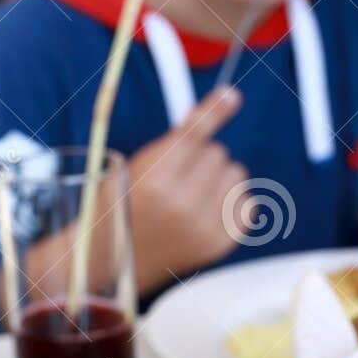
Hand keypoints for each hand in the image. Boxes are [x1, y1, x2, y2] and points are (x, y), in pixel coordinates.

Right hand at [127, 86, 248, 291]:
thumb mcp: (133, 167)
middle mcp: (181, 205)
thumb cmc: (120, 205)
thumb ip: (175, 140)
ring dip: (218, 177)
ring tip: (191, 194)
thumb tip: (228, 99)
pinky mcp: (220, 244)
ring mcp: (203, 228)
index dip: (212, 113)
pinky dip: (230, 201)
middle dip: (200, 157)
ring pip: (235, 174)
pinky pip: (247, 202)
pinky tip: (206, 210)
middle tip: (176, 176)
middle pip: (217, 153)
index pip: (194, 136)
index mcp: (153, 181)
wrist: (110, 261)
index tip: (232, 95)